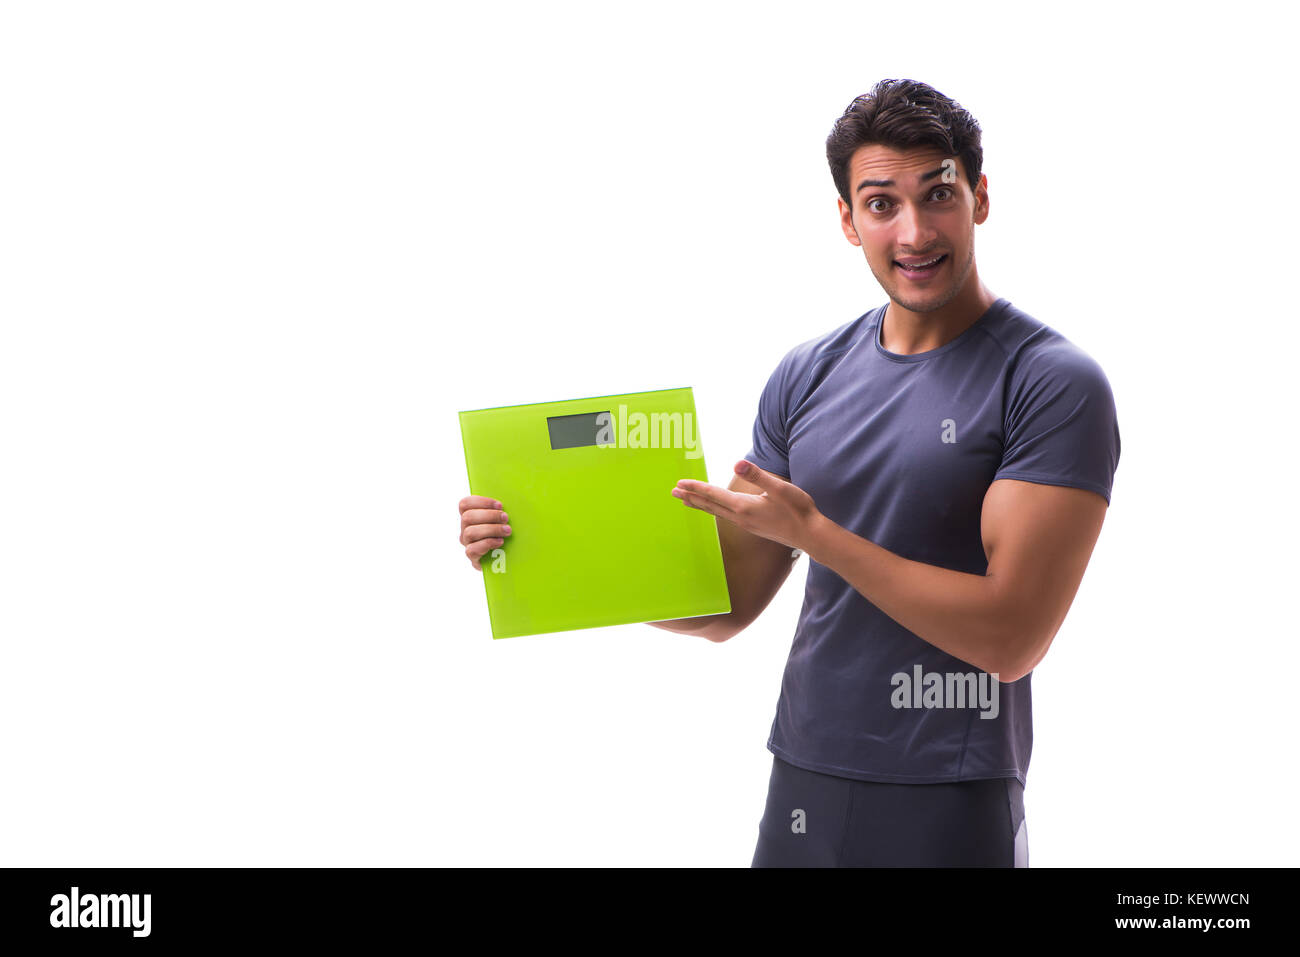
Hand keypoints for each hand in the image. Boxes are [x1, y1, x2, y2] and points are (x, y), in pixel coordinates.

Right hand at [459, 495, 510, 569]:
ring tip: (507, 530)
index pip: (465, 504)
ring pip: (470, 532)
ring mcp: (467, 543)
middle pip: (468, 517)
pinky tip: (500, 542)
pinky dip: (487, 544)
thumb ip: (501, 509)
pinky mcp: (472, 557)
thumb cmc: (506, 533)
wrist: (508, 557)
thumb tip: (514, 499)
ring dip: (491, 529)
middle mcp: (465, 528)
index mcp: (470, 515)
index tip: (500, 505)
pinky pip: (472, 550)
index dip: (481, 502)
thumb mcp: (503, 519)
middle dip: (490, 515)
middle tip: (506, 518)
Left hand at [671, 461, 823, 551]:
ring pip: (716, 512)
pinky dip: (713, 510)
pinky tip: (715, 509)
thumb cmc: (798, 510)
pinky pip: (725, 516)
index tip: (679, 482)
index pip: (713, 495)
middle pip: (709, 505)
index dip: (696, 487)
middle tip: (672, 491)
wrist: (811, 535)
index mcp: (744, 507)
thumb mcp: (780, 488)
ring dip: (700, 505)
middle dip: (690, 497)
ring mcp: (746, 524)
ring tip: (686, 500)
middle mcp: (741, 518)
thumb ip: (758, 475)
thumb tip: (736, 463)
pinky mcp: (752, 527)